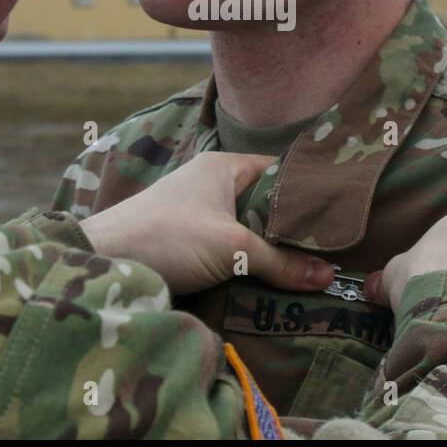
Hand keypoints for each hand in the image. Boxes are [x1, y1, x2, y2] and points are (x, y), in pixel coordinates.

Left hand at [80, 152, 334, 294]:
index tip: (342, 212)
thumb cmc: (168, 238)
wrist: (104, 263)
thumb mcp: (233, 248)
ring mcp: (197, 214)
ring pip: (246, 229)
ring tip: (308, 268)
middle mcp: (211, 184)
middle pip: (265, 203)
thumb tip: (328, 276)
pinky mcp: (187, 243)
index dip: (309, 190)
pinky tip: (268, 280)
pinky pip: (228, 248)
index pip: (279, 169)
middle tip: (332, 248)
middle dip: (291, 228)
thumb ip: (281, 261)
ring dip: (268, 250)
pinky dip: (246, 263)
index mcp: (223, 166)